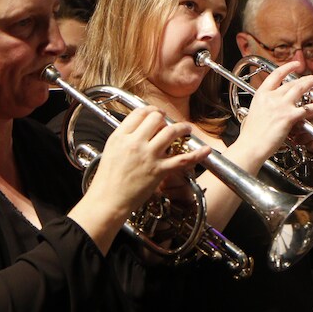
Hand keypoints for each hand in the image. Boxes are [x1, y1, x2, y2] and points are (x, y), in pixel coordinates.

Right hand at [71, 106, 209, 247]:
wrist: (108, 200)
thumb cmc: (107, 180)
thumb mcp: (110, 151)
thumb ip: (124, 138)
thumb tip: (137, 130)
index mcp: (120, 136)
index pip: (139, 113)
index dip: (150, 110)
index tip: (156, 114)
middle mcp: (135, 143)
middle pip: (156, 118)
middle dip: (165, 118)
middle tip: (168, 123)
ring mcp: (149, 156)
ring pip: (171, 132)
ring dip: (182, 128)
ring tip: (186, 129)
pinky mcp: (159, 170)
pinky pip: (182, 159)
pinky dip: (197, 154)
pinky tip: (205, 150)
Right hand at [235, 60, 312, 163]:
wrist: (251, 145)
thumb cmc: (250, 135)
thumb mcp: (252, 113)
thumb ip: (262, 106)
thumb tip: (266, 107)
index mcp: (261, 95)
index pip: (276, 74)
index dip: (288, 67)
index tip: (295, 65)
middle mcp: (272, 97)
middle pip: (291, 83)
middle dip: (303, 78)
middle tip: (310, 77)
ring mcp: (281, 106)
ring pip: (299, 90)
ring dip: (309, 84)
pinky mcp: (289, 117)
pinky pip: (306, 109)